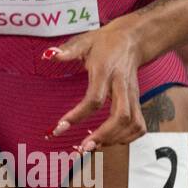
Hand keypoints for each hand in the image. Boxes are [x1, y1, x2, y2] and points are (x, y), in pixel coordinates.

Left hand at [42, 21, 146, 152]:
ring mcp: (132, 95)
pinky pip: (139, 125)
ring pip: (133, 123)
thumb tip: (48, 56)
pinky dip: (127, 138)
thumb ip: (67, 50)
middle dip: (103, 135)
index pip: (94, 98)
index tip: (60, 127)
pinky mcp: (137, 101)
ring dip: (114, 139)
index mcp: (105, 71)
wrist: (133, 39)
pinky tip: (110, 141)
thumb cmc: (105, 42)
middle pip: (120, 116)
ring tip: (93, 146)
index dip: (77, 115)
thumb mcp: (84, 41)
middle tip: (84, 148)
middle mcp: (121, 85)